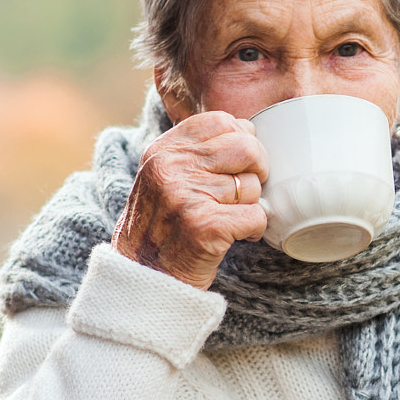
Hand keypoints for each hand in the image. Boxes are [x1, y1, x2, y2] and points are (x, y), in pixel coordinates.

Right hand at [114, 111, 268, 288]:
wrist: (142, 279)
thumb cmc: (162, 227)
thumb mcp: (164, 177)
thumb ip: (195, 152)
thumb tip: (248, 131)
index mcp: (163, 150)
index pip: (221, 121)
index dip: (240, 141)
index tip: (236, 165)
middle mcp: (171, 168)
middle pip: (246, 148)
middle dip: (257, 171)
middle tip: (244, 193)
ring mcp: (186, 197)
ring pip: (252, 186)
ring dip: (250, 206)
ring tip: (229, 220)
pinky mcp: (204, 227)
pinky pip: (256, 216)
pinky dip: (254, 229)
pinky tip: (236, 237)